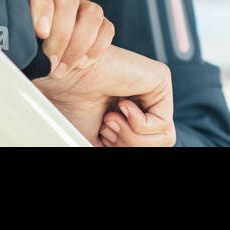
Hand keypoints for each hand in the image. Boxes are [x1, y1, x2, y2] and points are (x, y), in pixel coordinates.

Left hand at [18, 0, 113, 78]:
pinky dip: (95, 49)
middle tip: (51, 62)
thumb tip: (17, 51)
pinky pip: (106, 28)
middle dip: (62, 34)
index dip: (42, 6)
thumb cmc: (24, 62)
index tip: (41, 33)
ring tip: (63, 69)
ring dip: (79, 44)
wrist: (45, 74)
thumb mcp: (15, 55)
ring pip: (92, 11)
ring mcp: (80, 9)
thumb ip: (16, 46)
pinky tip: (81, 64)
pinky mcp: (99, 25)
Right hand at [32, 44, 172, 145]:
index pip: (148, 145)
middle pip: (159, 143)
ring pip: (164, 137)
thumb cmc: (73, 106)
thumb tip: (134, 150)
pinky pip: (164, 123)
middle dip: (128, 144)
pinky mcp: (161, 79)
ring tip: (112, 117)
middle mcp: (147, 101)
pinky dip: (137, 123)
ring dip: (131, 136)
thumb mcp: (101, 141)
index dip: (122, 147)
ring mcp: (155, 90)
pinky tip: (122, 103)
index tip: (102, 134)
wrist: (65, 82)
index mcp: (133, 113)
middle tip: (107, 126)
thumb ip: (122, 147)